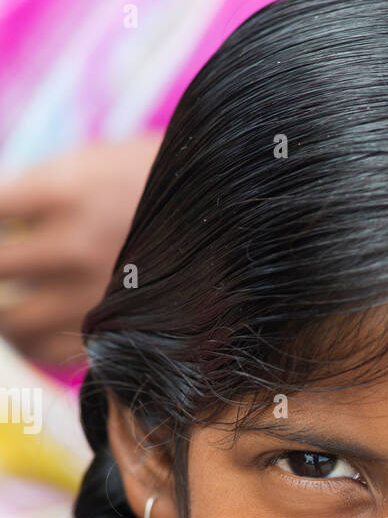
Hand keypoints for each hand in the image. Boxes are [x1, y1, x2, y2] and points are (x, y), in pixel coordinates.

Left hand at [0, 132, 163, 366]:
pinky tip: (30, 326)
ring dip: (2, 315)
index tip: (0, 225)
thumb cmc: (157, 185)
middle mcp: (78, 245)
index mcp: (68, 190)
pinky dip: (28, 342)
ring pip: (11, 322)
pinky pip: (47, 351)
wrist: (235, 218)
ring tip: (9, 303)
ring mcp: (95, 295)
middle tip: (5, 270)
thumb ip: (36, 196)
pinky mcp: (113, 332)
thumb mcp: (93, 166)